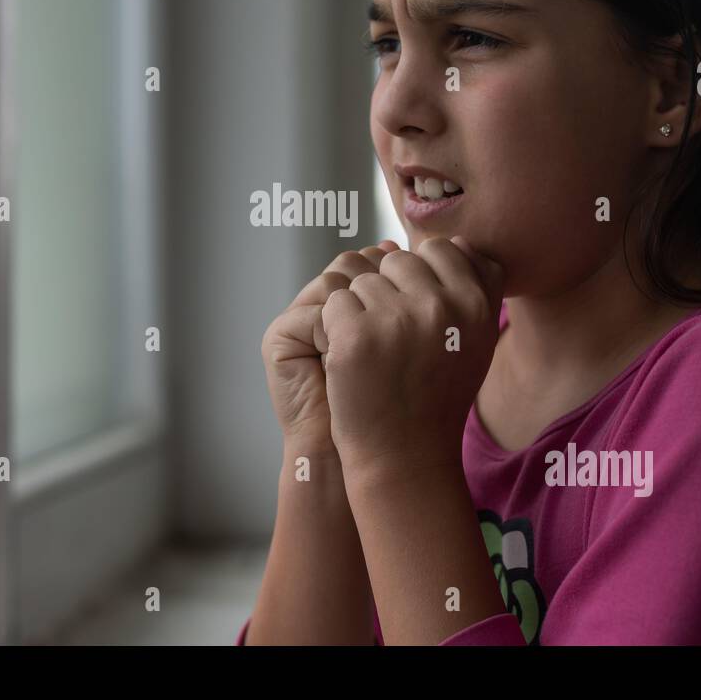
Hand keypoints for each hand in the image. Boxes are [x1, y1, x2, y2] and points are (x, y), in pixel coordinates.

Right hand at [261, 240, 402, 454]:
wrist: (372, 452)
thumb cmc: (399, 399)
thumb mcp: (416, 340)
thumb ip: (415, 295)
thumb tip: (407, 246)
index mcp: (354, 299)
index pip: (376, 258)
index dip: (400, 277)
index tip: (421, 304)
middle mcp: (322, 302)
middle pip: (354, 263)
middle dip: (382, 296)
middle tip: (397, 333)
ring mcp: (299, 317)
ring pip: (335, 282)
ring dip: (363, 318)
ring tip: (374, 353)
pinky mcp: (279, 337)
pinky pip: (315, 312)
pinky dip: (338, 335)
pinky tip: (351, 360)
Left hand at [316, 235, 505, 481]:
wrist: (405, 456)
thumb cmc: (437, 396)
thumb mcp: (476, 343)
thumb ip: (474, 288)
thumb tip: (456, 242)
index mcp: (476, 304)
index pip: (440, 249)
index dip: (420, 277)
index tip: (416, 316)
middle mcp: (441, 306)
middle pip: (398, 260)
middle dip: (388, 291)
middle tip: (393, 342)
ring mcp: (397, 319)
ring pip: (363, 280)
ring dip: (360, 311)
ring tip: (376, 356)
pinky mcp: (355, 336)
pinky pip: (335, 302)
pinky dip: (334, 328)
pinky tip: (351, 360)